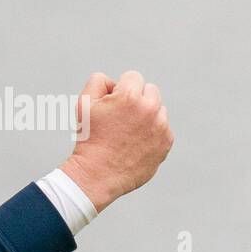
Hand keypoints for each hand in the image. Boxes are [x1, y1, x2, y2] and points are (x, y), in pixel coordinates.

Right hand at [59, 70, 172, 211]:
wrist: (97, 174)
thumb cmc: (89, 139)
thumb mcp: (84, 104)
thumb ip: (98, 81)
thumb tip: (115, 82)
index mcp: (129, 96)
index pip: (133, 77)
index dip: (120, 89)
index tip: (113, 105)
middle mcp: (149, 109)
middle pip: (150, 90)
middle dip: (137, 99)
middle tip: (121, 118)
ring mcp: (160, 127)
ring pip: (158, 109)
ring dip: (147, 115)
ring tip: (128, 132)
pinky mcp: (166, 142)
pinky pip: (163, 128)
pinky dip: (152, 133)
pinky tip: (136, 143)